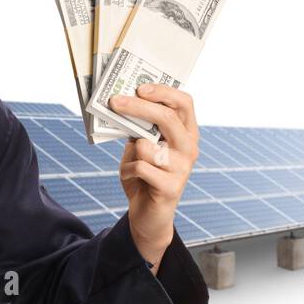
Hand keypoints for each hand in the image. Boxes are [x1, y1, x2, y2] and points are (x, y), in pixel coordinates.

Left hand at [108, 84, 199, 271]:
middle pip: (166, 117)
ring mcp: (183, 168)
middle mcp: (190, 148)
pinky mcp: (171, 186)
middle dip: (137, 107)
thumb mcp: (141, 146)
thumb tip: (122, 104)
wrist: (149, 215)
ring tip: (132, 164)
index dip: (163, 92)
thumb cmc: (145, 175)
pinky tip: (132, 178)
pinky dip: (128, 171)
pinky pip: (140, 167)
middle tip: (114, 101)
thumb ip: (139, 128)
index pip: (184, 103)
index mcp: (186, 133)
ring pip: (146, 145)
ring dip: (130, 153)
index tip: (139, 87)